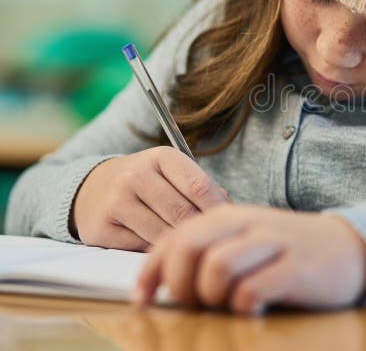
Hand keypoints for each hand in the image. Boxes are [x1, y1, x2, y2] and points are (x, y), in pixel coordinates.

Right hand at [70, 146, 231, 250]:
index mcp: (160, 157)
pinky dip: (156, 252)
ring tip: (193, 249)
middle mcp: (135, 176)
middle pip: (182, 213)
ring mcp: (116, 202)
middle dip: (201, 230)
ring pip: (163, 234)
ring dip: (180, 245)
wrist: (91, 189)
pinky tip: (164, 251)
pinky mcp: (101, 229)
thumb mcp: (171, 173)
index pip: (198, 186)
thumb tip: (229, 210)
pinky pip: (141, 247)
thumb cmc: (146, 183)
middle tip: (214, 242)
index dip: (218, 208)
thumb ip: (200, 188)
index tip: (231, 222)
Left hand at [132, 204, 365, 314]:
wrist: (353, 249)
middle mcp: (247, 224)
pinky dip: (243, 306)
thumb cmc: (290, 252)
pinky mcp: (294, 269)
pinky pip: (251, 291)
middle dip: (178, 284)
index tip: (142, 301)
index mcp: (228, 217)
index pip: (173, 239)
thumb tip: (163, 285)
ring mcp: (272, 245)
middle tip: (194, 304)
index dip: (150, 273)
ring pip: (215, 269)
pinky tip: (255, 310)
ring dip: (212, 297)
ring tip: (228, 305)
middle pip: (187, 249)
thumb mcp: (248, 241)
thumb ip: (209, 252)